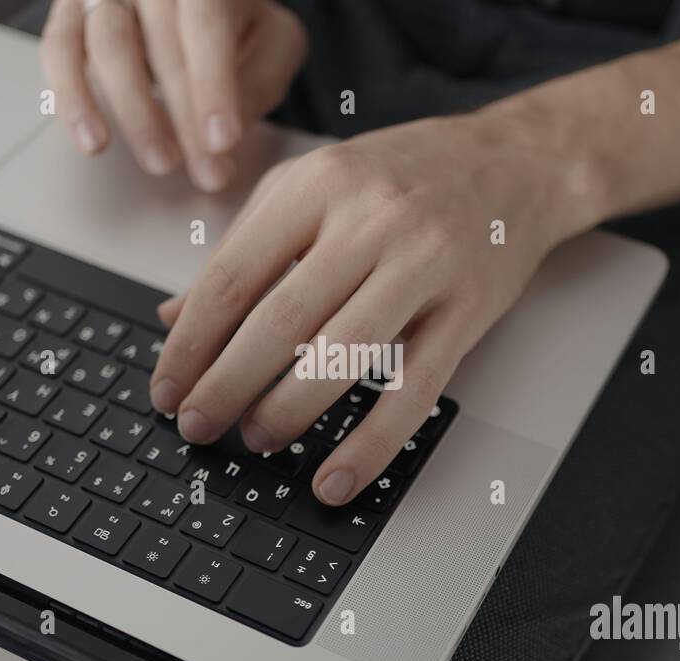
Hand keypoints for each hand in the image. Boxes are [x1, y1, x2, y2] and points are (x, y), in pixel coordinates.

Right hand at [41, 0, 306, 190]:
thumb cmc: (236, 21)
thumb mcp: (272, 42)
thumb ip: (261, 78)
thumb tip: (227, 132)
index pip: (206, 22)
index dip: (213, 85)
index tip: (222, 142)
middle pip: (162, 43)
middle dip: (185, 118)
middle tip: (206, 173)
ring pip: (108, 45)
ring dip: (135, 114)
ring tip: (161, 163)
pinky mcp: (72, 14)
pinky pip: (60, 51)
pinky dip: (73, 100)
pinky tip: (93, 143)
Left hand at [150, 112, 599, 505]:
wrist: (512, 163)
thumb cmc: (402, 177)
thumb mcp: (311, 189)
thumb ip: (243, 250)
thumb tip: (172, 319)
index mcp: (316, 186)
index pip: (232, 277)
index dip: (190, 344)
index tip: (168, 389)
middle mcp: (369, 220)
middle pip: (277, 321)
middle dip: (225, 385)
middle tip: (197, 426)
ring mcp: (423, 265)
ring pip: (341, 357)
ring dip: (286, 412)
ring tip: (256, 439)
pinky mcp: (466, 312)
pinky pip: (412, 392)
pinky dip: (370, 445)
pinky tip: (335, 478)